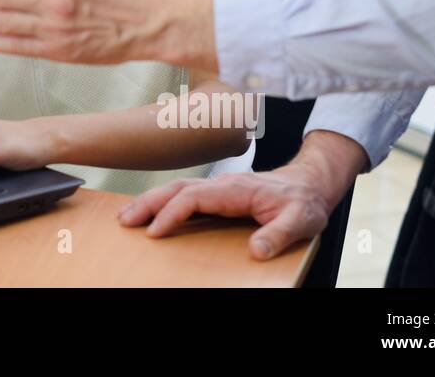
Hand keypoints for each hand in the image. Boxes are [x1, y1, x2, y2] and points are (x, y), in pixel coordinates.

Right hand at [117, 130, 364, 259]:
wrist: (310, 184)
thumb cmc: (304, 202)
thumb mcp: (301, 221)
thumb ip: (279, 235)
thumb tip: (256, 251)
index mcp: (236, 189)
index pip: (194, 198)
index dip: (172, 214)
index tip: (155, 232)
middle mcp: (222, 184)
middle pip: (176, 188)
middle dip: (148, 203)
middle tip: (124, 220)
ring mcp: (218, 187)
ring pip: (177, 188)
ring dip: (151, 201)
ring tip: (128, 217)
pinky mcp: (218, 194)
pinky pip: (184, 194)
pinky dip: (163, 201)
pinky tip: (152, 213)